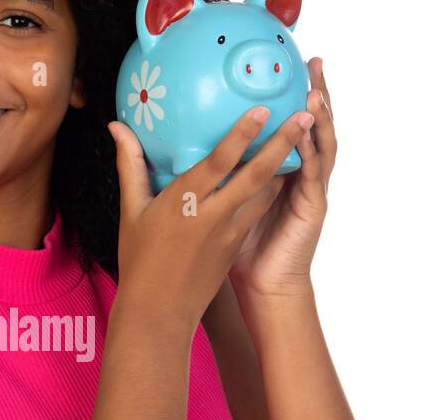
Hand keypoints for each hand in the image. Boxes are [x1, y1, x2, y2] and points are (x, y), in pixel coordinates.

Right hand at [110, 103, 310, 331]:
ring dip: (284, 164)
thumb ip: (130, 165)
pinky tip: (281, 173)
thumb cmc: (140, 259)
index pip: (219, 161)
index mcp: (184, 201)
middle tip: (304, 116)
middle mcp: (212, 214)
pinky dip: (271, 189)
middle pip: (255, 173)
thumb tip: (116, 127)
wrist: (159, 309)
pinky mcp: (235, 245)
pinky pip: (258, 210)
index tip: (261, 109)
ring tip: (303, 137)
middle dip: (282, 143)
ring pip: (264, 193)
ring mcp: (228, 232)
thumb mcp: (131, 210)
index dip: (242, 134)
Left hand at [227, 57, 336, 297]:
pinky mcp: (313, 207)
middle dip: (315, 93)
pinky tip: (311, 133)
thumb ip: (207, 175)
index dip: (289, 97)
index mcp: (277, 170)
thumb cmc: (238, 248)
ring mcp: (309, 189)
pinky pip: (316, 174)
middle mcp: (297, 174)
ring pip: (321, 144)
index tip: (283, 66)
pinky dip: (315, 151)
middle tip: (311, 61)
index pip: (286, 126)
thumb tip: (180, 147)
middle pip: (311, 126)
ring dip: (321, 117)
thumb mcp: (219, 203)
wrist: (261, 284)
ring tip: (314, 91)